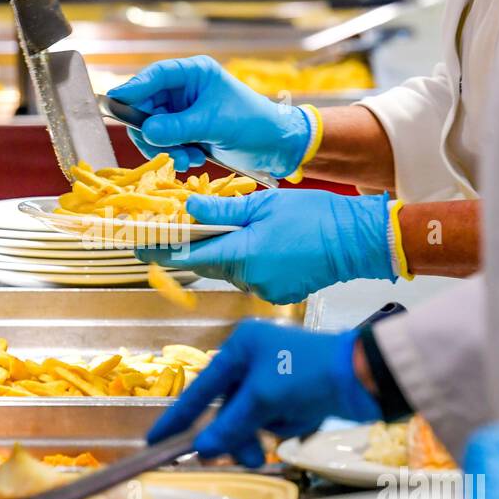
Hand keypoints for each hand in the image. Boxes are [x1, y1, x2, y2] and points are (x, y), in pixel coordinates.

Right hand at [106, 56, 313, 176]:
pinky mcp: (185, 132)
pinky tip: (193, 160)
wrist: (275, 146)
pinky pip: (164, 143)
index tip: (116, 102)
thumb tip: (146, 131)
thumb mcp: (214, 123)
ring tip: (188, 159)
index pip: (155, 75)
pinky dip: (174, 154)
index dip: (134, 88)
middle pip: (146, 107)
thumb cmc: (252, 123)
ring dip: (165, 148)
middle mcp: (184, 90)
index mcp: (194, 73)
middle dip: (153, 132)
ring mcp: (183, 112)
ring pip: (152, 129)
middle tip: (166, 150)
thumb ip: (178, 127)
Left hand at [137, 189, 395, 304]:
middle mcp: (250, 278)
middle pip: (209, 265)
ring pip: (231, 271)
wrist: (356, 239)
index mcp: (243, 253)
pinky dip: (251, 264)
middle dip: (202, 247)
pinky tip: (268, 246)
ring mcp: (265, 290)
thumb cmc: (314, 215)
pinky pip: (252, 278)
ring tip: (249, 231)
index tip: (141, 248)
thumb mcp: (264, 204)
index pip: (190, 258)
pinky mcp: (279, 295)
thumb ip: (222, 212)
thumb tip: (189, 211)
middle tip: (194, 227)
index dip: (163, 253)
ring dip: (229, 254)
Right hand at [147, 320, 381, 466]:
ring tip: (267, 449)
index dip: (179, 416)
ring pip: (251, 418)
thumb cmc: (309, 373)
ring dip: (258, 434)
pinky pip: (274, 419)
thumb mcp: (264, 398)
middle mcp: (255, 359)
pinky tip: (300, 419)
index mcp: (242, 346)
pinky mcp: (296, 395)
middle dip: (235, 433)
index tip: (157, 439)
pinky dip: (283, 425)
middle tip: (239, 456)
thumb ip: (230, 425)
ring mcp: (276, 378)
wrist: (364, 376)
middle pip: (228, 408)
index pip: (201, 388)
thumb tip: (203, 448)